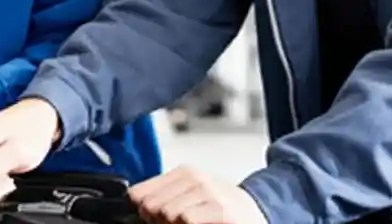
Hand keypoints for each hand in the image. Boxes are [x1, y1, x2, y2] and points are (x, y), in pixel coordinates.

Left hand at [128, 166, 266, 223]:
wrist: (256, 214)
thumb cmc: (221, 207)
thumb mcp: (190, 195)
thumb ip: (163, 196)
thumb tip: (135, 203)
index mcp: (183, 173)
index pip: (138, 193)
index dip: (142, 210)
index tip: (153, 218)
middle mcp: (194, 178)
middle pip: (150, 205)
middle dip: (157, 221)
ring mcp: (208, 192)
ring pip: (166, 212)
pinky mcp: (220, 210)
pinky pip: (186, 219)